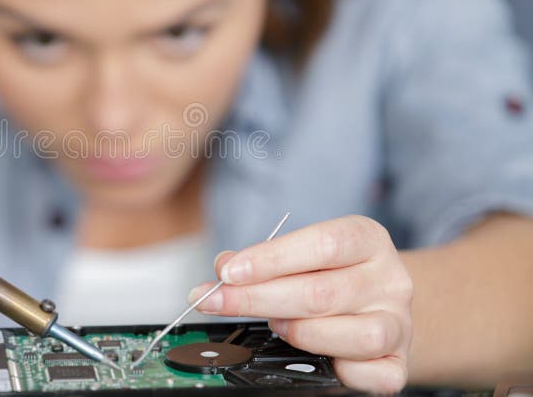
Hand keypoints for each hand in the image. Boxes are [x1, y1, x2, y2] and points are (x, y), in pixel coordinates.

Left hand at [188, 215, 412, 392]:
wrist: (379, 304)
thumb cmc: (331, 275)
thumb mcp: (303, 254)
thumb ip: (264, 259)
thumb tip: (225, 267)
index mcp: (368, 240)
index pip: (323, 244)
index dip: (271, 259)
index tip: (228, 272)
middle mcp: (390, 279)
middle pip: (323, 292)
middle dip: (258, 299)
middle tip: (216, 302)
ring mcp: (400, 323)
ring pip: (354, 335)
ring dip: (300, 333)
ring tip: (275, 326)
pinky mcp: (399, 364)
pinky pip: (370, 375)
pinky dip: (338, 370)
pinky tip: (315, 357)